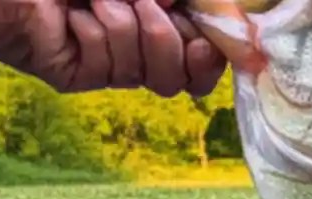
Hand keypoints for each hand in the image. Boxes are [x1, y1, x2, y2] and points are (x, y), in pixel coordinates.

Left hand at [0, 0, 226, 96]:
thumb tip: (239, 26)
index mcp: (160, 18)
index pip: (202, 60)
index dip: (211, 57)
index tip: (207, 40)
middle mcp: (136, 45)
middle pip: (180, 78)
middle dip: (168, 38)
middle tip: (147, 3)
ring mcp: (105, 63)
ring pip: (147, 73)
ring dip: (127, 25)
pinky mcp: (75, 74)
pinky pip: (108, 66)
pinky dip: (95, 31)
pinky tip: (72, 15)